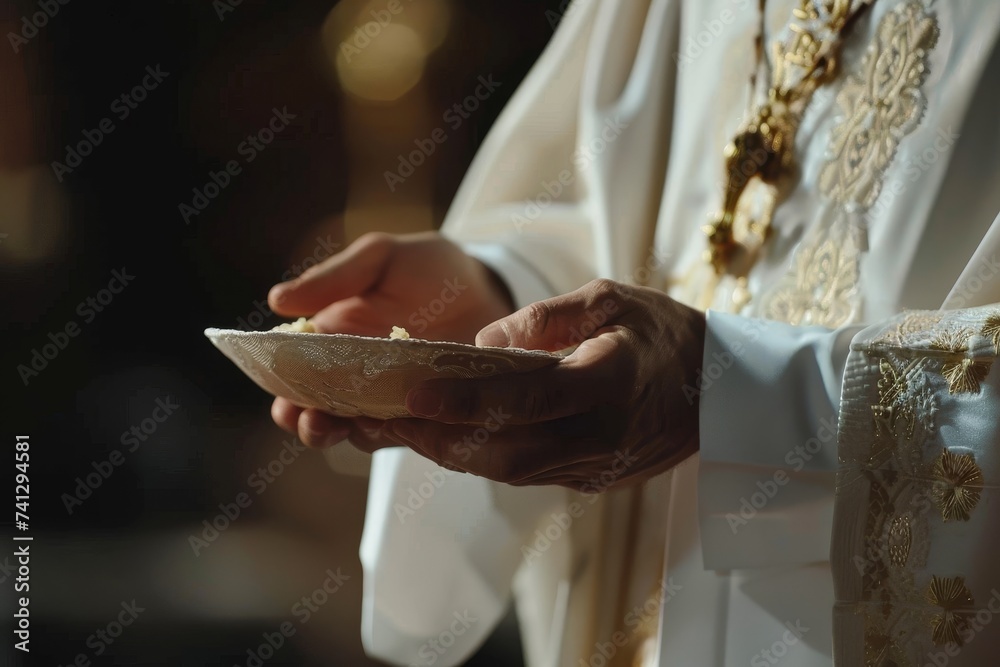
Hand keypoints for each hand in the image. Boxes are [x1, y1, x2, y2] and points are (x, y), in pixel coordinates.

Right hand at [268, 231, 514, 447]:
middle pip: (320, 412)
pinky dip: (398, 434)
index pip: (296, 373)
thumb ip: (335, 278)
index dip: (283, 389)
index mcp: (335, 341)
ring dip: (346, 434)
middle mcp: (357, 378)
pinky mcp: (430, 414)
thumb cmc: (431, 268)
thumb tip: (277, 299)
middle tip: (311, 420)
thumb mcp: (382, 258)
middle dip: (309, 422)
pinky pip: (408, 434)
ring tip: (345, 427)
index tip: (282, 396)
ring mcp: (393, 399)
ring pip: (358, 431)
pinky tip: (395, 426)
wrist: (492, 287)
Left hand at [381, 279, 705, 490]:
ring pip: (506, 471)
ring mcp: (596, 468)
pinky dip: (474, 457)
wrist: (720, 392)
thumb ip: (545, 317)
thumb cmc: (663, 333)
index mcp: (612, 382)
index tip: (414, 395)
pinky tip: (437, 439)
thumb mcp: (612, 298)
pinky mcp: (589, 481)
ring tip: (389, 431)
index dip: (469, 401)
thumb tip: (481, 346)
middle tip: (373, 419)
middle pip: (505, 451)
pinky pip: (522, 473)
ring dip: (444, 453)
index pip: (531, 399)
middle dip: (434, 439)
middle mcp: (602, 438)